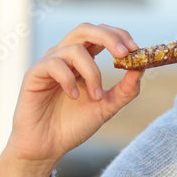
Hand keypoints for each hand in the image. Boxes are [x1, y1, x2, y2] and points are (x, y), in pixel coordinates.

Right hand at [0, 23, 142, 176]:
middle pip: (86, 29)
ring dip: (92, 72)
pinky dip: (69, 79)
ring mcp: (49, 63)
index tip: (136, 49)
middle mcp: (65, 56)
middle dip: (109, 37)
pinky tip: (73, 97)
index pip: (101, 35)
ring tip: (96, 97)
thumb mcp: (107, 107)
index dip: (119, 36)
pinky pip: (54, 64)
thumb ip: (125, 89)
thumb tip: (142, 67)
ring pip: (74, 48)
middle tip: (124, 54)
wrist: (47, 147)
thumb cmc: (73, 125)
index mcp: (82, 60)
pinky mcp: (34, 74)